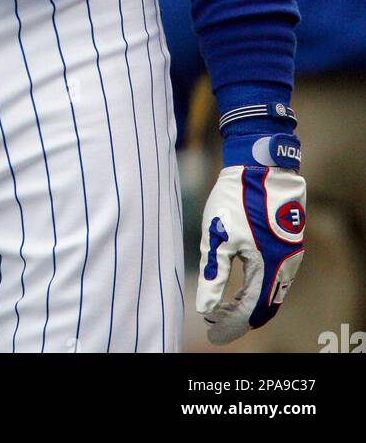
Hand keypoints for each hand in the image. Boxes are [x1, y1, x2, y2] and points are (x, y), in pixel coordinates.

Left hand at [196, 163, 305, 344]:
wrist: (262, 165)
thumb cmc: (237, 198)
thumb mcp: (218, 236)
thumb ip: (213, 274)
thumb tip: (206, 307)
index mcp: (268, 268)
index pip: (250, 311)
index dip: (231, 325)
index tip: (211, 332)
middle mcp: (285, 267)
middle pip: (264, 306)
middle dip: (240, 318)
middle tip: (216, 324)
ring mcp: (290, 255)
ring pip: (271, 291)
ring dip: (249, 303)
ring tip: (225, 307)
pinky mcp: (288, 243)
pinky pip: (276, 276)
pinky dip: (258, 287)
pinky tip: (242, 282)